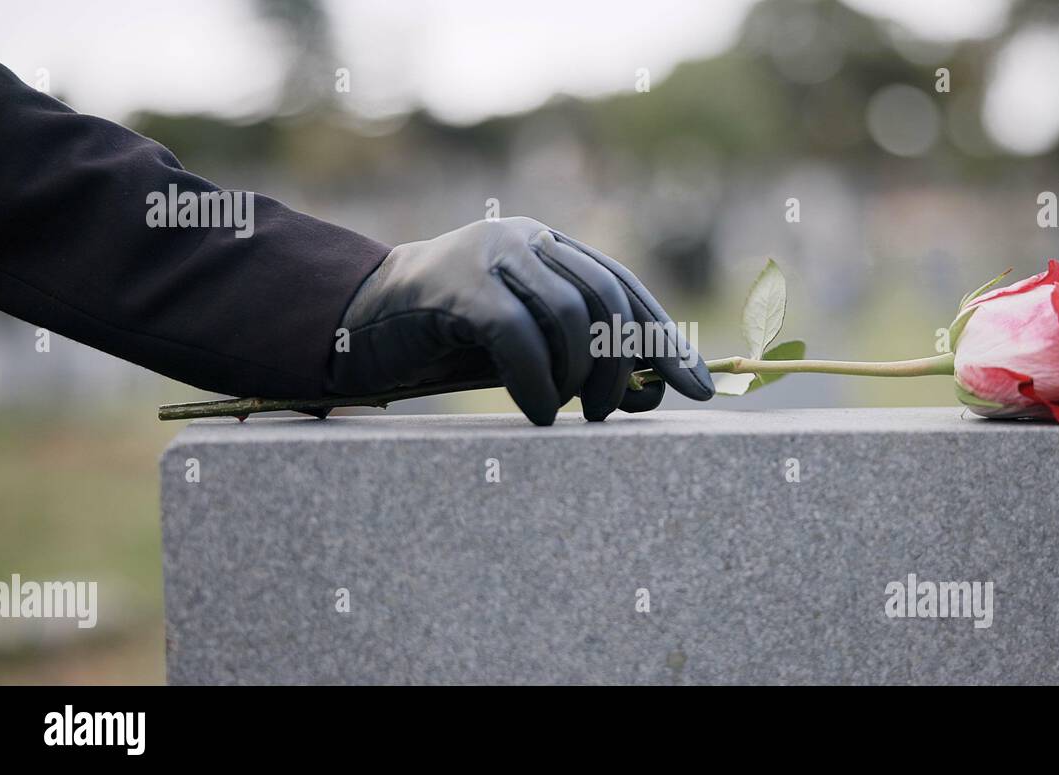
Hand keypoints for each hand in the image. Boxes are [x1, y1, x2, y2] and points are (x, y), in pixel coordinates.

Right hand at [326, 217, 713, 424]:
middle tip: (613, 414)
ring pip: (571, 315)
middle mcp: (527, 239)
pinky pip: (519, 335)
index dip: (667, 341)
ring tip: (569, 414)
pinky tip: (540, 415)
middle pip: (608, 298)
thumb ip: (577, 355)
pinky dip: (538, 383)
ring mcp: (491, 254)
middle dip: (625, 366)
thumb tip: (645, 392)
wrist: (357, 321)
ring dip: (580, 377)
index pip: (626, 289)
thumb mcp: (524, 343)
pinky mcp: (458, 283)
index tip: (701, 389)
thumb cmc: (449, 339)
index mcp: (550, 247)